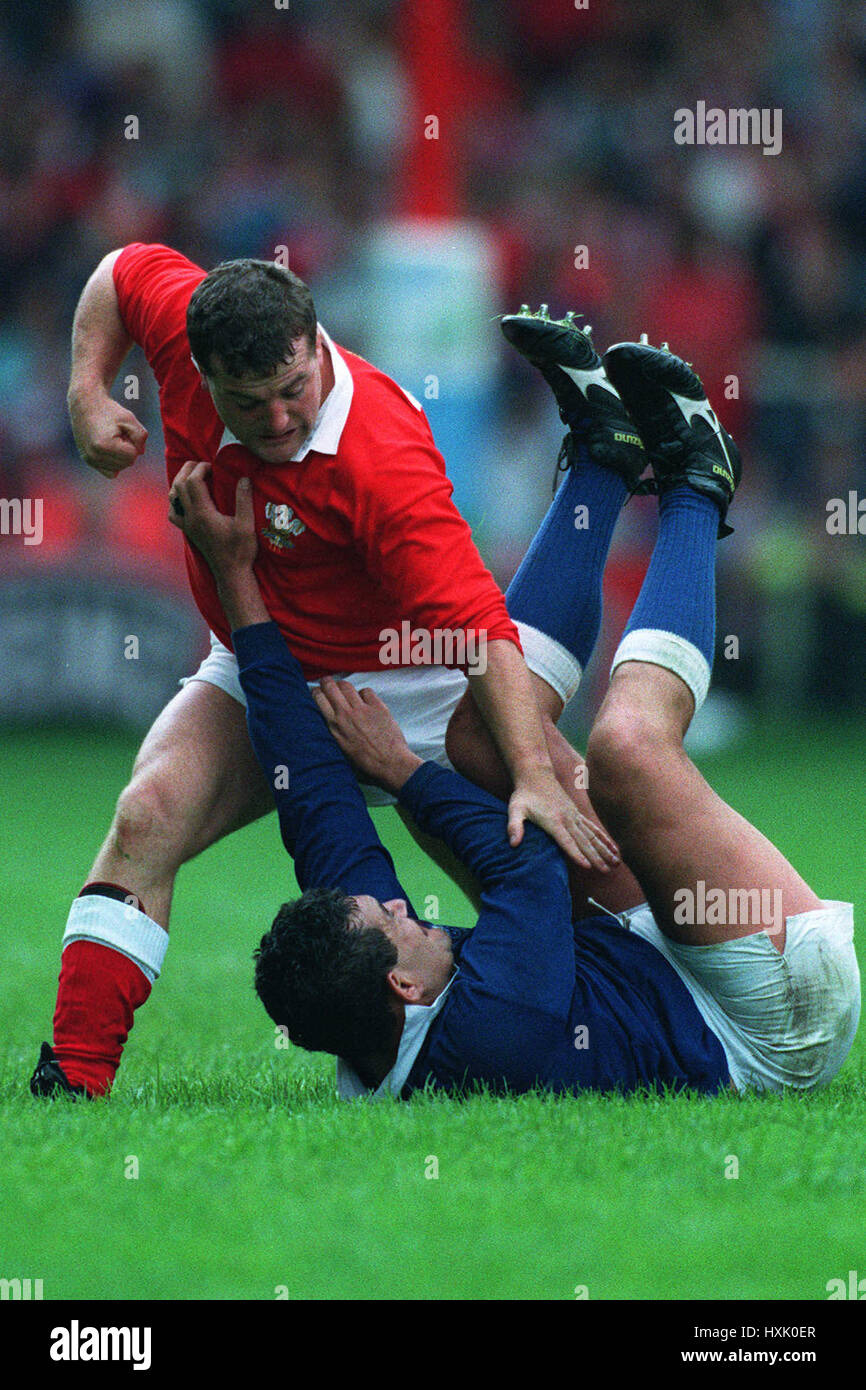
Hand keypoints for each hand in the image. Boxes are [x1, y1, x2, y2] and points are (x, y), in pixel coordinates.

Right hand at [68, 388, 147, 477]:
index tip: (123, 430)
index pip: (132, 456)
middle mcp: (94, 455)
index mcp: (104, 445)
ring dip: (120, 455)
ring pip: (119, 468)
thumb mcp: (130, 419)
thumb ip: (140, 437)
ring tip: (112, 438)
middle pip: (126, 464)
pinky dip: (114, 462)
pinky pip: (109, 472)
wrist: (86, 404)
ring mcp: (89, 459)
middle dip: (127, 449)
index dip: (133, 442)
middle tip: (117, 433)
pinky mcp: (87, 460)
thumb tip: (140, 453)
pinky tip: (110, 448)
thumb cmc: (109, 410)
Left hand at [168, 462, 257, 578]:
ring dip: (180, 482)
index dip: (201, 468)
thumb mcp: (247, 524)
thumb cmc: (240, 550)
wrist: (231, 573)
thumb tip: (244, 477)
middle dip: (188, 470)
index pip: (193, 481)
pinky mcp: (189, 532)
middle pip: (179, 485)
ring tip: (194, 475)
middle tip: (202, 465)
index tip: (214, 466)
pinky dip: (176, 501)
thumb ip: (244, 499)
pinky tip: (186, 499)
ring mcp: (187, 525)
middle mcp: (191, 517)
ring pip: (173, 497)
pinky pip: (174, 513)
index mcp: (203, 513)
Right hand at [312, 678, 421, 791]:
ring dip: (343, 686)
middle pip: (330, 686)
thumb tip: (328, 723)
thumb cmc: (365, 764)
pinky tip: (365, 701)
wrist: (390, 764)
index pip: (318, 698)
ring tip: (344, 690)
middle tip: (328, 684)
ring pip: (346, 685)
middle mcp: (345, 715)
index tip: (318, 692)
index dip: (316, 692)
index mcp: (333, 727)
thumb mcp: (340, 751)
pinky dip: (363, 694)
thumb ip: (332, 734)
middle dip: (326, 682)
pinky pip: (366, 691)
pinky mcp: (378, 707)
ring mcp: (362, 709)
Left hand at [508, 769, 619, 872]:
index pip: (567, 842)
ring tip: (617, 863)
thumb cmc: (524, 795)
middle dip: (597, 857)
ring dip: (605, 850)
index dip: (577, 854)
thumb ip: (514, 826)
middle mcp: (567, 820)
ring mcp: (574, 816)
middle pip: (584, 842)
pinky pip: (593, 828)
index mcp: (553, 822)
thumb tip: (513, 844)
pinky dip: (604, 838)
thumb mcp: (515, 810)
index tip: (588, 866)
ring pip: (592, 836)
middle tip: (607, 871)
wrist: (536, 775)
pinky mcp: (577, 814)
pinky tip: (614, 848)